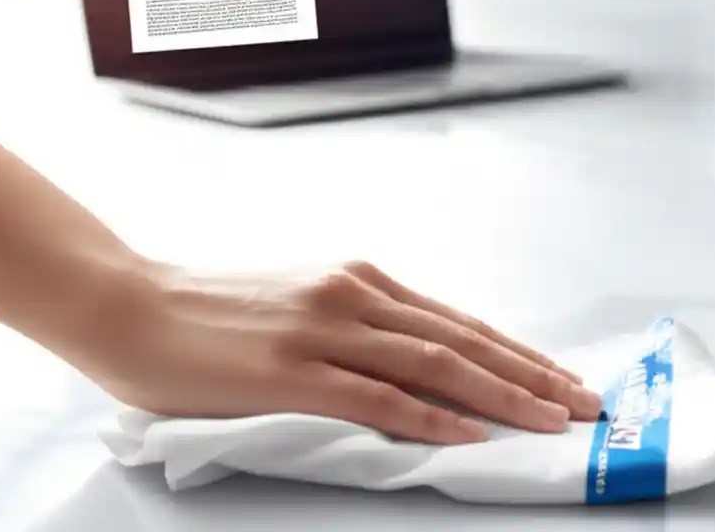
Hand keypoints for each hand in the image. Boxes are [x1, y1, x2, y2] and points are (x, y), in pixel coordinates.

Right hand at [80, 260, 601, 444]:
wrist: (130, 305)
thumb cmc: (213, 311)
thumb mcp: (300, 302)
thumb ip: (358, 327)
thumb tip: (419, 364)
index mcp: (359, 280)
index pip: (459, 322)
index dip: (518, 352)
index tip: (563, 376)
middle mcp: (354, 294)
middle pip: (464, 340)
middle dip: (532, 373)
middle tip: (584, 402)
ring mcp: (324, 330)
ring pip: (435, 364)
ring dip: (502, 394)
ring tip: (551, 420)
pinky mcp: (292, 370)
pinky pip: (378, 397)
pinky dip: (431, 417)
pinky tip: (471, 434)